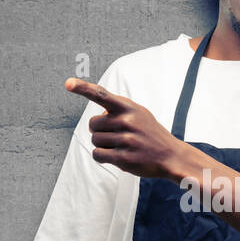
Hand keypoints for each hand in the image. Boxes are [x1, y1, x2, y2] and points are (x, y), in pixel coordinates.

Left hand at [66, 77, 189, 179]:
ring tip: (120, 146)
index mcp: (129, 107)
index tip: (68, 83)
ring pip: (95, 140)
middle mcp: (127, 121)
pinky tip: (116, 156)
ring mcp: (126, 139)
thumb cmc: (150, 133)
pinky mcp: (123, 157)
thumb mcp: (139, 113)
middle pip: (92, 124)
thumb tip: (95, 113)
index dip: (83, 88)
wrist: (171, 156)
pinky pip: (98, 155)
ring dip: (103, 145)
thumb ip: (117, 109)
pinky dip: (102, 156)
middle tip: (116, 135)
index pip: (102, 95)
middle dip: (99, 131)